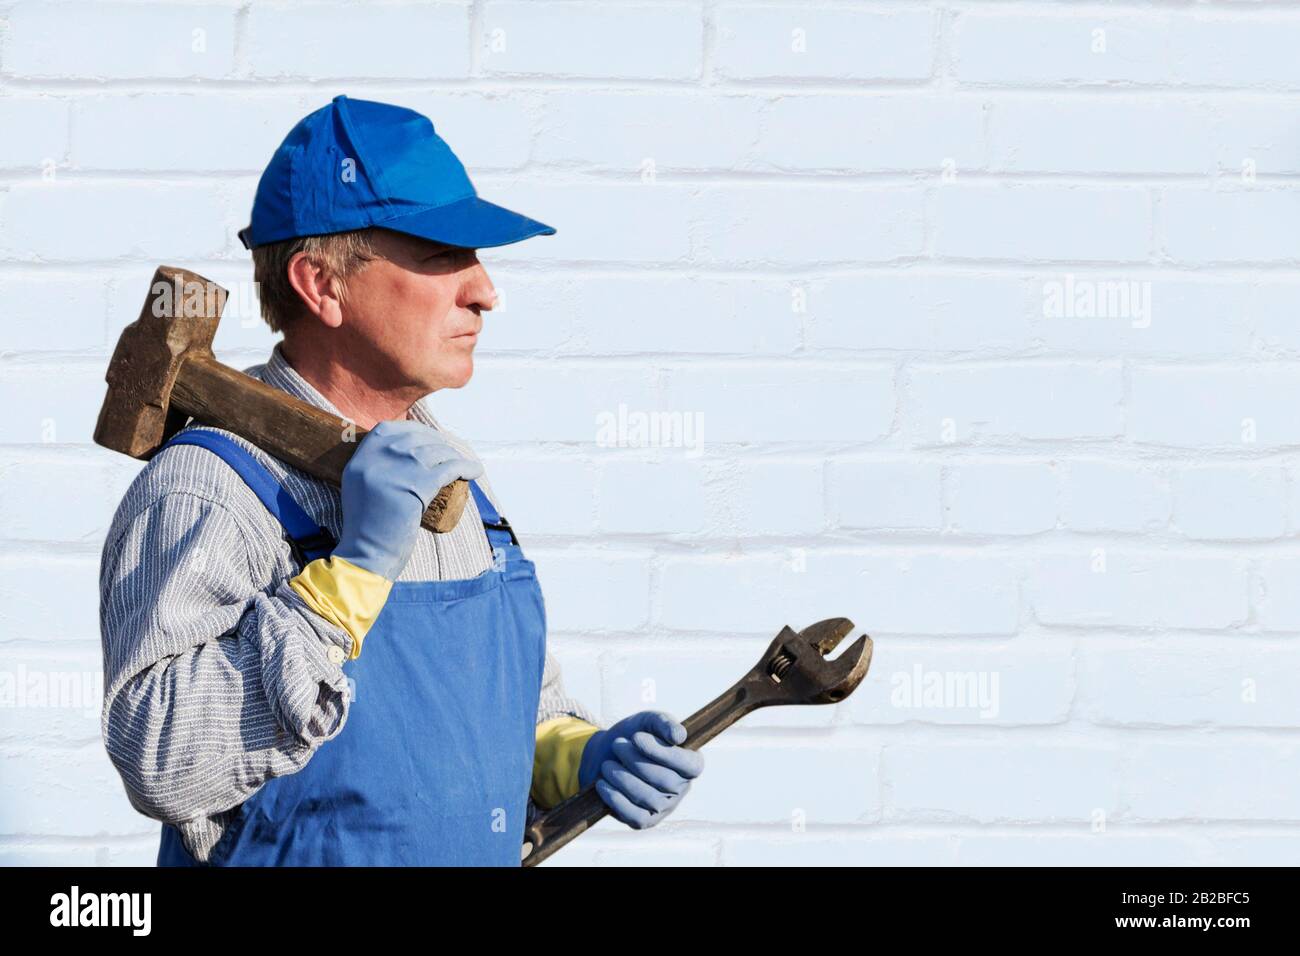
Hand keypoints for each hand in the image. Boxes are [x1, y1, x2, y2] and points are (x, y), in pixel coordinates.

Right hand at [333, 419, 483, 579]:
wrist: (367, 553)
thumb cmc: (366, 527)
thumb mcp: (359, 487)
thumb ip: (372, 468)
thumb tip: (399, 453)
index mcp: (361, 457)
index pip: (389, 428)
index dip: (413, 430)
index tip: (427, 437)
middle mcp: (378, 457)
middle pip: (417, 439)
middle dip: (438, 443)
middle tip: (449, 454)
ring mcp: (398, 469)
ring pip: (436, 451)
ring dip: (454, 456)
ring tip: (461, 466)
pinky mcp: (418, 484)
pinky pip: (451, 467)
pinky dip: (467, 467)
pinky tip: (475, 470)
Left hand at [578, 710, 703, 829]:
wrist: (607, 754)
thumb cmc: (634, 736)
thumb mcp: (648, 722)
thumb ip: (665, 723)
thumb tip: (679, 736)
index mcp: (690, 764)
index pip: (690, 765)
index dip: (664, 752)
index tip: (637, 737)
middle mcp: (681, 788)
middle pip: (666, 781)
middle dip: (636, 761)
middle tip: (617, 745)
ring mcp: (664, 807)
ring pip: (649, 798)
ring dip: (623, 778)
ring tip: (607, 764)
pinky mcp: (644, 821)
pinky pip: (635, 816)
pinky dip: (616, 798)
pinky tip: (603, 783)